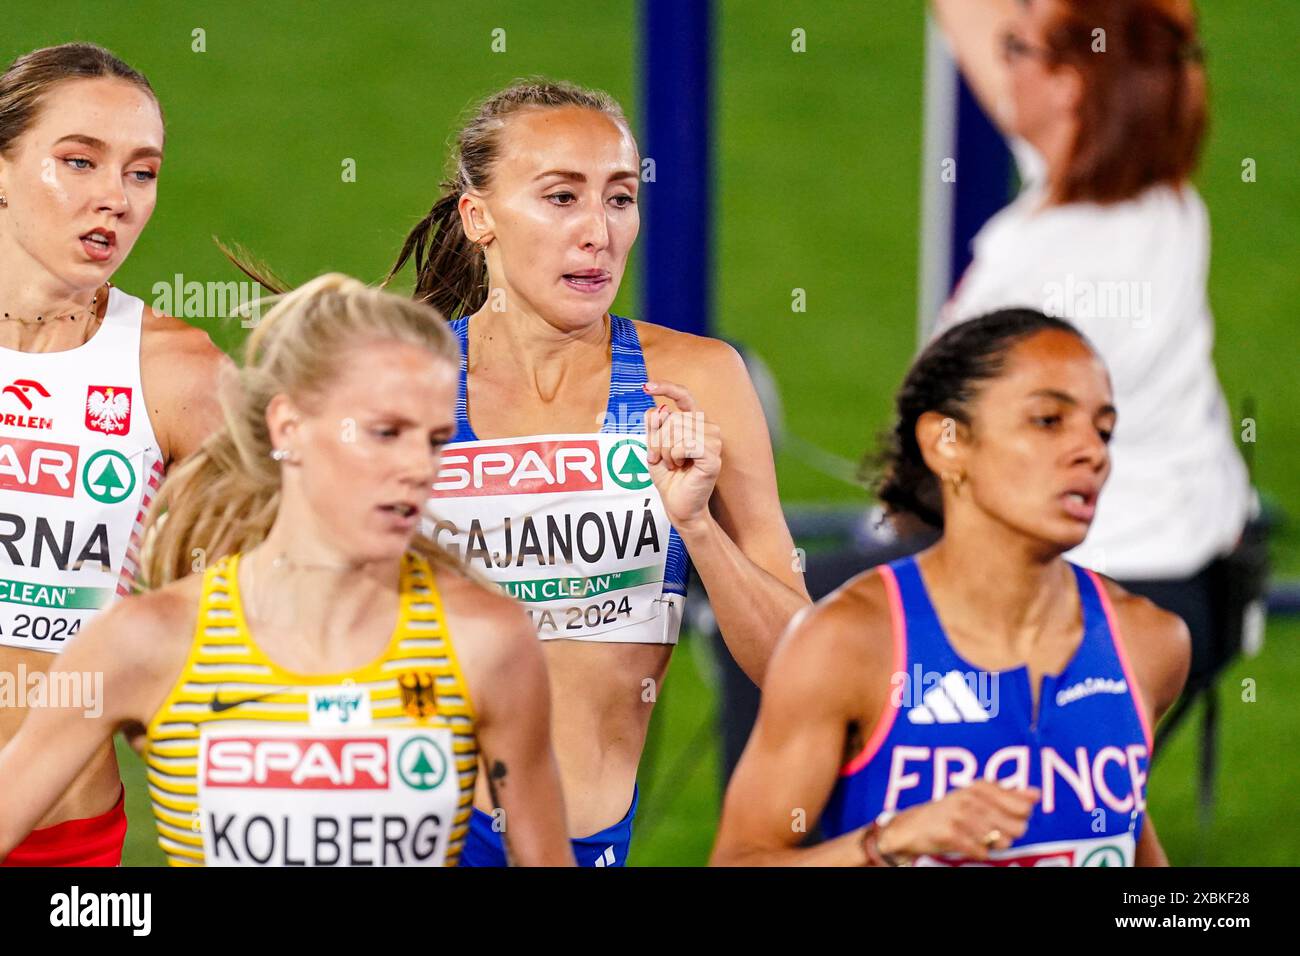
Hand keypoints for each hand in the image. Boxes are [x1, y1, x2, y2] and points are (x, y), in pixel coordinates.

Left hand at [643, 380, 721, 529]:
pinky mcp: (713, 456)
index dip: (667, 388)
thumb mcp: (654, 447)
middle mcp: (707, 427)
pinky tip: (681, 466)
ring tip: (673, 464)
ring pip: (676, 429)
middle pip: (671, 417)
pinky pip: (684, 444)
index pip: (684, 396)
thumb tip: (659, 408)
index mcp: (694, 423)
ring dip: (665, 450)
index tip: (646, 387)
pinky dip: (674, 456)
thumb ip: (654, 426)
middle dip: (657, 440)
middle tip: (661, 459)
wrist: (678, 504)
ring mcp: (713, 441)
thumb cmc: (669, 477)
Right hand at [877, 780, 1039, 861]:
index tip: (1004, 817)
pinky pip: (981, 852)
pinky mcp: (950, 834)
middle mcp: (971, 798)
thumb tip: (1035, 794)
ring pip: (1001, 841)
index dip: (1019, 818)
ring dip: (992, 845)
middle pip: (1017, 827)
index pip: (1023, 807)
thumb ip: (1007, 795)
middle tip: (989, 830)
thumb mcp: (976, 797)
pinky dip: (979, 852)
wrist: (912, 827)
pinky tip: (969, 845)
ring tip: (977, 837)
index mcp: (981, 787)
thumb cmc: (950, 812)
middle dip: (1009, 834)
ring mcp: (960, 816)